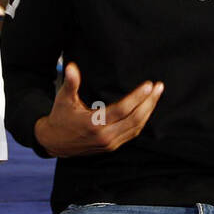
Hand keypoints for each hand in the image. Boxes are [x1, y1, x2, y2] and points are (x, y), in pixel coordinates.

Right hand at [33, 62, 164, 157]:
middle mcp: (105, 136)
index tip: (149, 85)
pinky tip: (147, 108)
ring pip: (136, 127)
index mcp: (93, 123)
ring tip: (157, 95)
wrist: (54, 142)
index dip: (137, 97)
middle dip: (149, 102)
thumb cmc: (60, 117)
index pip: (122, 110)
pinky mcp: (112, 146)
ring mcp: (110, 143)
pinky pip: (132, 133)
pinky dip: (142, 121)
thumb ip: (70, 82)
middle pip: (134, 119)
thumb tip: (72, 67)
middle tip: (159, 87)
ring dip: (148, 111)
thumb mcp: (63, 99)